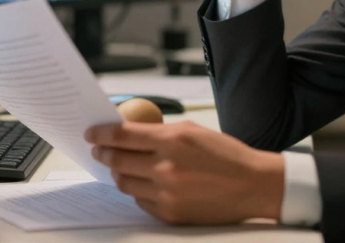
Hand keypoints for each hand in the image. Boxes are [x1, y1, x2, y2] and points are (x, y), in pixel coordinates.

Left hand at [85, 120, 284, 224]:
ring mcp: (166, 192)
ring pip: (125, 182)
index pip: (123, 135)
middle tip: (98, 150)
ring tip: (121, 167)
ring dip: (119, 173)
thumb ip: (160, 132)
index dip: (102, 134)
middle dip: (103, 153)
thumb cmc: (226, 155)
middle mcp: (166, 166)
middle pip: (118, 160)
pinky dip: (139, 191)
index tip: (91, 133)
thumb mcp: (193, 131)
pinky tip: (145, 183)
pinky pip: (140, 201)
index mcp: (173, 139)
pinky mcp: (169, 213)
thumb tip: (127, 133)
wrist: (253, 185)